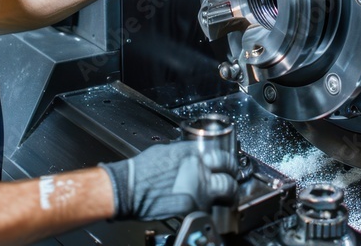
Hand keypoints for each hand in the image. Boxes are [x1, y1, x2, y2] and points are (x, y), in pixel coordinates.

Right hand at [100, 140, 237, 220]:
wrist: (127, 188)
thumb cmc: (140, 171)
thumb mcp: (165, 152)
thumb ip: (184, 155)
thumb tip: (193, 158)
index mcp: (191, 153)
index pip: (220, 154)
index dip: (226, 160)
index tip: (227, 165)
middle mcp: (198, 168)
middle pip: (230, 169)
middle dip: (233, 175)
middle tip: (232, 180)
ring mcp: (198, 188)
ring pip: (226, 190)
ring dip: (228, 194)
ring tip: (227, 198)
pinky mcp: (193, 207)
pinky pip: (208, 208)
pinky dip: (207, 209)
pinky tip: (204, 209)